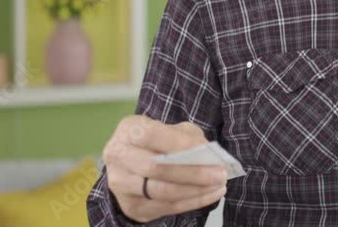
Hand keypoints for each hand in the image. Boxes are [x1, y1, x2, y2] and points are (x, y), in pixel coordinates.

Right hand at [102, 115, 227, 222]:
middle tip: (220, 174)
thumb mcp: (174, 130)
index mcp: (129, 129)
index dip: (180, 144)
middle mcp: (117, 155)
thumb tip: (209, 156)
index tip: (208, 152)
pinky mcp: (130, 206)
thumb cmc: (161, 141)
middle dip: (193, 172)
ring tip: (218, 185)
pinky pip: (164, 207)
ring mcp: (120, 183)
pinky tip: (210, 195)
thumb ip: (189, 138)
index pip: (152, 135)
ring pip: (160, 191)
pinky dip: (192, 202)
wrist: (137, 162)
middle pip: (156, 167)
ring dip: (195, 190)